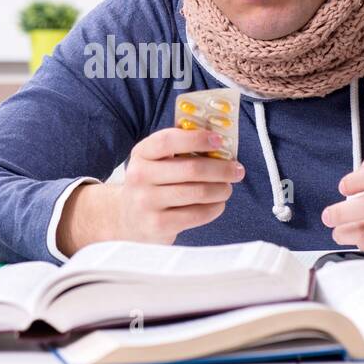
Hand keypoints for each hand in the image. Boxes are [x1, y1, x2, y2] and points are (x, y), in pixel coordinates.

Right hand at [56, 127, 244, 255]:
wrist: (127, 218)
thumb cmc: (152, 185)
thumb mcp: (156, 161)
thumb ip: (181, 149)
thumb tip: (219, 141)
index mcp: (142, 154)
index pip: (169, 140)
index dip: (197, 139)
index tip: (219, 140)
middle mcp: (140, 176)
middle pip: (191, 169)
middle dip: (221, 169)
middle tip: (237, 170)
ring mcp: (147, 202)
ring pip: (198, 192)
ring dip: (221, 189)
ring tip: (227, 188)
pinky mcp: (158, 225)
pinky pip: (196, 214)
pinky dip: (214, 208)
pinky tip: (217, 204)